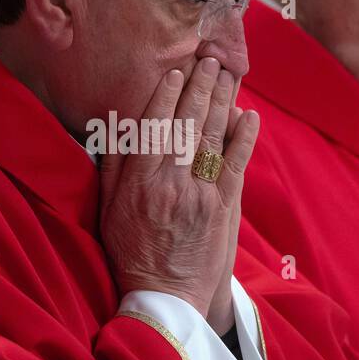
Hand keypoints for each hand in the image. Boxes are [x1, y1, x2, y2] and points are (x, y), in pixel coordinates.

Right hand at [99, 58, 258, 332]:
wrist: (165, 298)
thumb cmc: (131, 254)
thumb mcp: (108, 212)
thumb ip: (113, 170)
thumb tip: (117, 130)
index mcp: (138, 182)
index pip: (154, 127)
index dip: (166, 97)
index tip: (176, 73)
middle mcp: (169, 183)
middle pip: (187, 124)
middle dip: (200, 88)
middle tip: (210, 60)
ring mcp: (199, 195)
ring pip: (213, 138)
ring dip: (222, 101)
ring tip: (228, 75)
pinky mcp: (222, 208)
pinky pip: (235, 164)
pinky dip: (243, 137)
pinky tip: (249, 115)